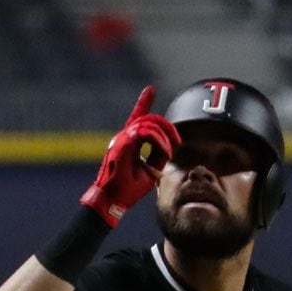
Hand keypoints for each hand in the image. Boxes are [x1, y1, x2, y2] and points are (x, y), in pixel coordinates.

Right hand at [80, 86, 181, 226]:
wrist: (113, 200)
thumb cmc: (129, 188)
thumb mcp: (150, 169)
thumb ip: (158, 155)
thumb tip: (168, 147)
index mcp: (129, 142)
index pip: (138, 117)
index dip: (143, 102)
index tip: (150, 89)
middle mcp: (124, 137)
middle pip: (149, 119)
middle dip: (167, 127)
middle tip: (177, 141)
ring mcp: (122, 140)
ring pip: (147, 124)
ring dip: (164, 136)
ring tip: (170, 150)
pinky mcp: (122, 146)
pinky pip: (143, 133)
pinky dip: (158, 140)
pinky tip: (166, 150)